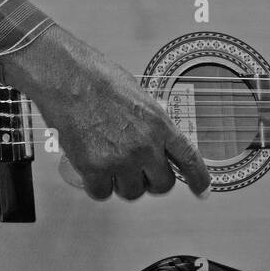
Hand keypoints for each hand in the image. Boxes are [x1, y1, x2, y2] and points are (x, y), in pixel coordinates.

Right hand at [0, 24, 210, 200]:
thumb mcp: (140, 97)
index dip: (198, 179)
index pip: (188, 158)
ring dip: (124, 184)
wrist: (67, 77)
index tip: (202, 192)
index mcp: (160, 124)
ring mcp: (120, 159)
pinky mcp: (93, 168)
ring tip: (111, 165)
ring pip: (132, 193)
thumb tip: (155, 144)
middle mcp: (145, 145)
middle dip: (152, 181)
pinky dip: (98, 186)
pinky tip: (94, 171)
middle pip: (162, 184)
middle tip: (139, 172)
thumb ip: (152, 124)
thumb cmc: (100, 79)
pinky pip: (102, 193)